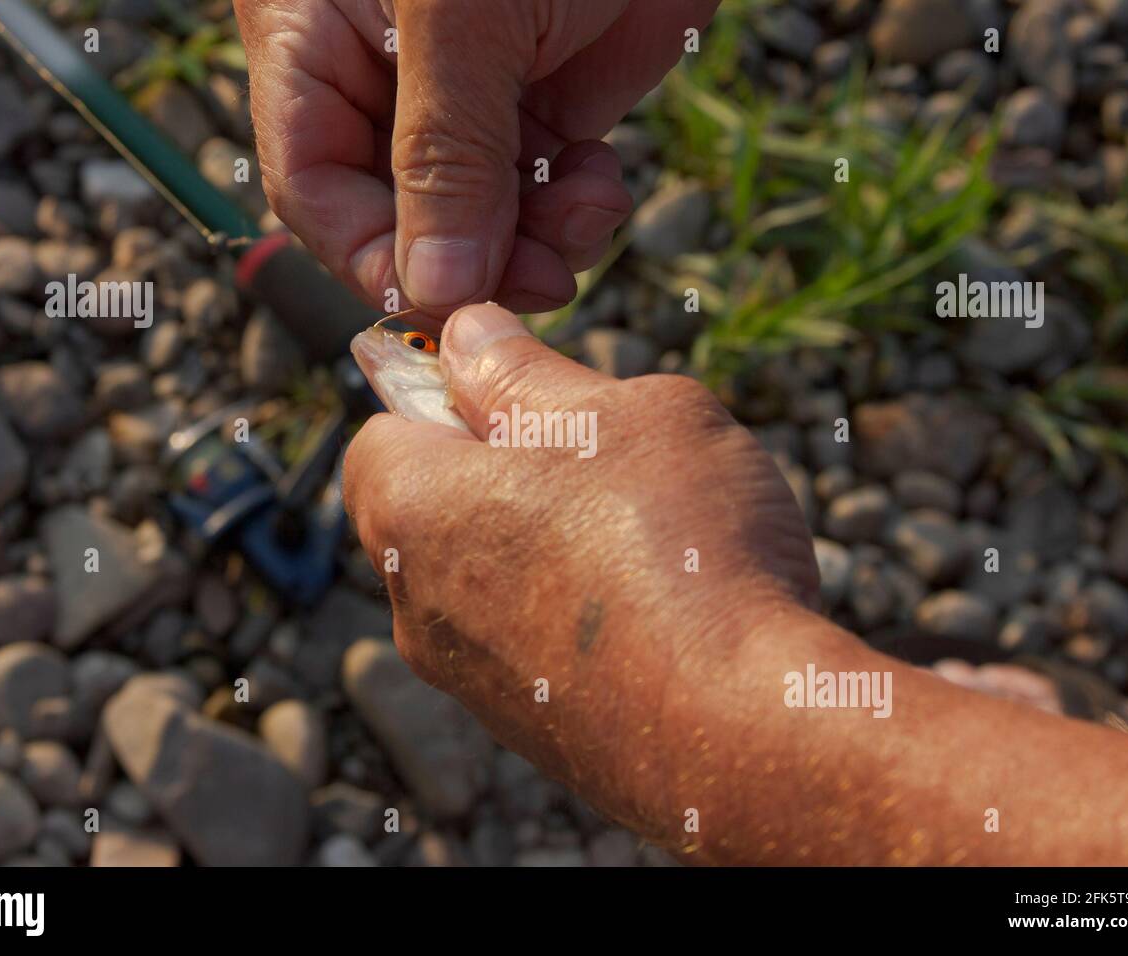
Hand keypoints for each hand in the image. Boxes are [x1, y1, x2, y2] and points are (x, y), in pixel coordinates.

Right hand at [234, 0, 720, 314]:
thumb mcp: (464, 18)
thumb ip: (445, 156)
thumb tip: (430, 292)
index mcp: (316, 40)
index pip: (312, 183)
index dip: (370, 255)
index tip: (442, 301)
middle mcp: (381, 80)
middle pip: (396, 218)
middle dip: (469, 260)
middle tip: (541, 279)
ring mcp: (465, 99)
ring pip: (475, 224)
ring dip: (531, 246)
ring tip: (587, 214)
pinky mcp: (541, 105)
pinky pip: (540, 200)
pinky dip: (572, 216)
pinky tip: (602, 187)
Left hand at [343, 303, 819, 837]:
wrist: (745, 732)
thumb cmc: (676, 546)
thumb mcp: (613, 411)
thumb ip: (525, 372)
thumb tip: (469, 337)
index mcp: (410, 509)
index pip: (383, 433)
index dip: (446, 399)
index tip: (519, 389)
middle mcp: (417, 605)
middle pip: (441, 507)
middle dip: (515, 471)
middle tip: (609, 456)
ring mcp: (472, 682)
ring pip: (498, 577)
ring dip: (559, 542)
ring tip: (658, 534)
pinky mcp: (534, 733)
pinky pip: (541, 644)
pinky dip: (587, 613)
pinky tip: (670, 605)